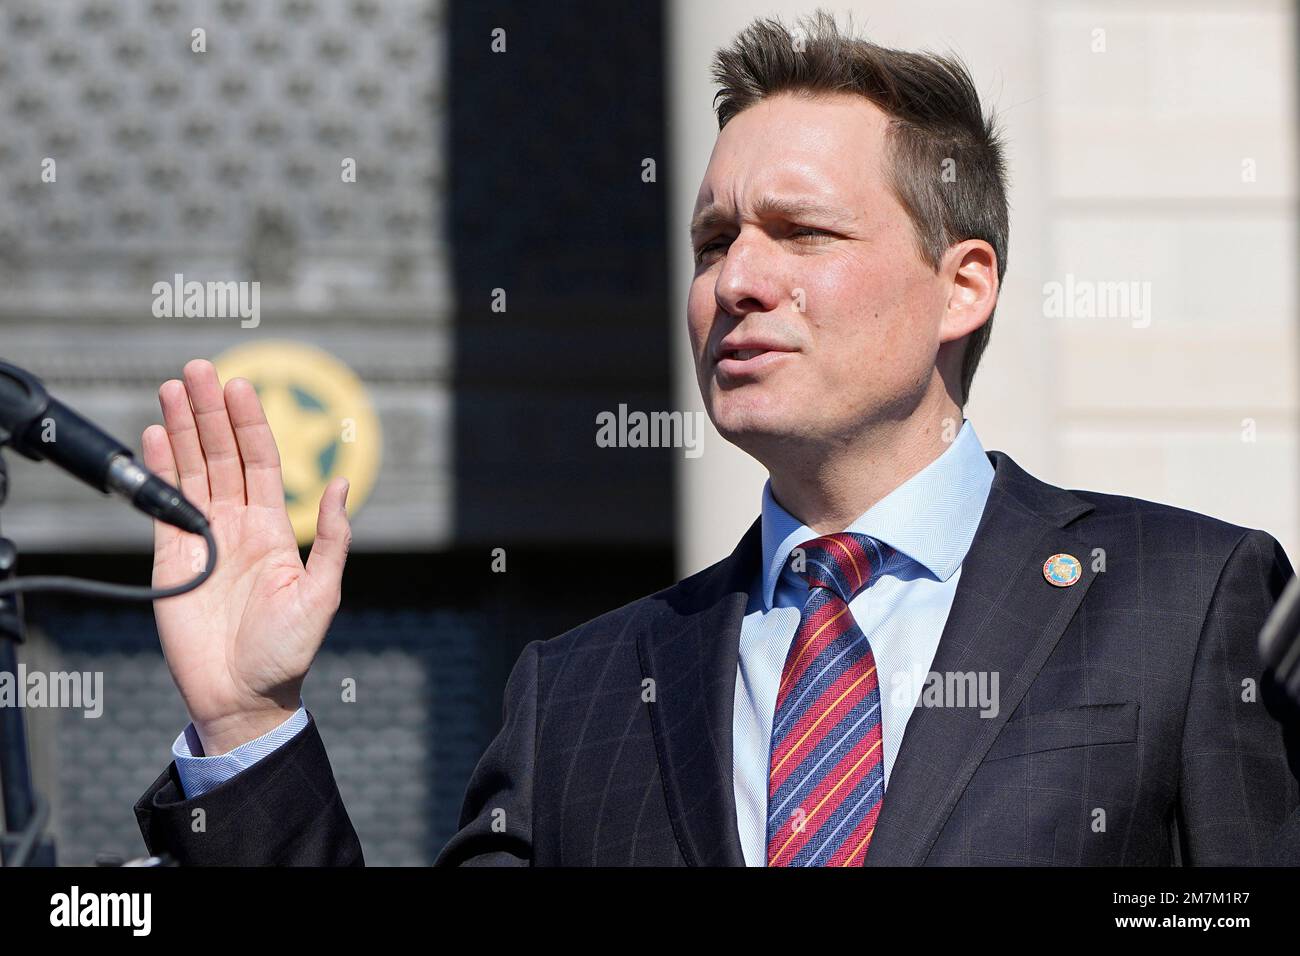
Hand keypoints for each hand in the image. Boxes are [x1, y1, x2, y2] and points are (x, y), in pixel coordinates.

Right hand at [142, 359, 351, 754]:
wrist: (242, 697)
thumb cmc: (287, 652)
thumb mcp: (323, 593)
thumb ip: (331, 539)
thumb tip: (342, 485)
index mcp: (273, 528)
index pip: (260, 462)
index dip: (250, 424)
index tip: (239, 386)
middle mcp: (237, 525)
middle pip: (222, 456)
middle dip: (209, 413)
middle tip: (196, 370)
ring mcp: (202, 538)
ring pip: (191, 472)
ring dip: (181, 431)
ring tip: (171, 389)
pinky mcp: (172, 559)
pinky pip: (162, 508)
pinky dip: (158, 472)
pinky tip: (154, 440)